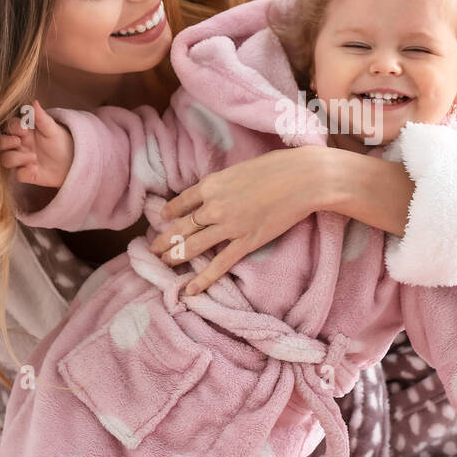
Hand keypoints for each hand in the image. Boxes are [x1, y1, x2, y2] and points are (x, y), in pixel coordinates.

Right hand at [0, 100, 73, 187]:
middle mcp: (18, 144)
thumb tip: (33, 102)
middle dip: (5, 142)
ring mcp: (19, 159)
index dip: (12, 127)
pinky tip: (35, 169)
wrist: (72, 163)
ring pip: (5, 159)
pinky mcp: (24, 174)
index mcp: (23, 130)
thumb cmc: (61, 142)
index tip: (24, 128)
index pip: (8, 126)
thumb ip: (41, 117)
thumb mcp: (52, 129)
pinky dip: (25, 172)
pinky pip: (18, 174)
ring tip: (34, 158)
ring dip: (16, 158)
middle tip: (18, 142)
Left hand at [148, 146, 323, 294]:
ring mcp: (229, 227)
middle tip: (153, 249)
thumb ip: (224, 183)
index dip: (169, 211)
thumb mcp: (240, 168)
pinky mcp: (246, 242)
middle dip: (165, 240)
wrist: (302, 179)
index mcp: (211, 185)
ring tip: (163, 264)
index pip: (181, 202)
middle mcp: (214, 207)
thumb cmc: (276, 167)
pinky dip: (202, 279)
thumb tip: (216, 192)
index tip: (163, 218)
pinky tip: (189, 290)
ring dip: (175, 256)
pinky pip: (219, 264)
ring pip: (193, 246)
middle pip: (181, 227)